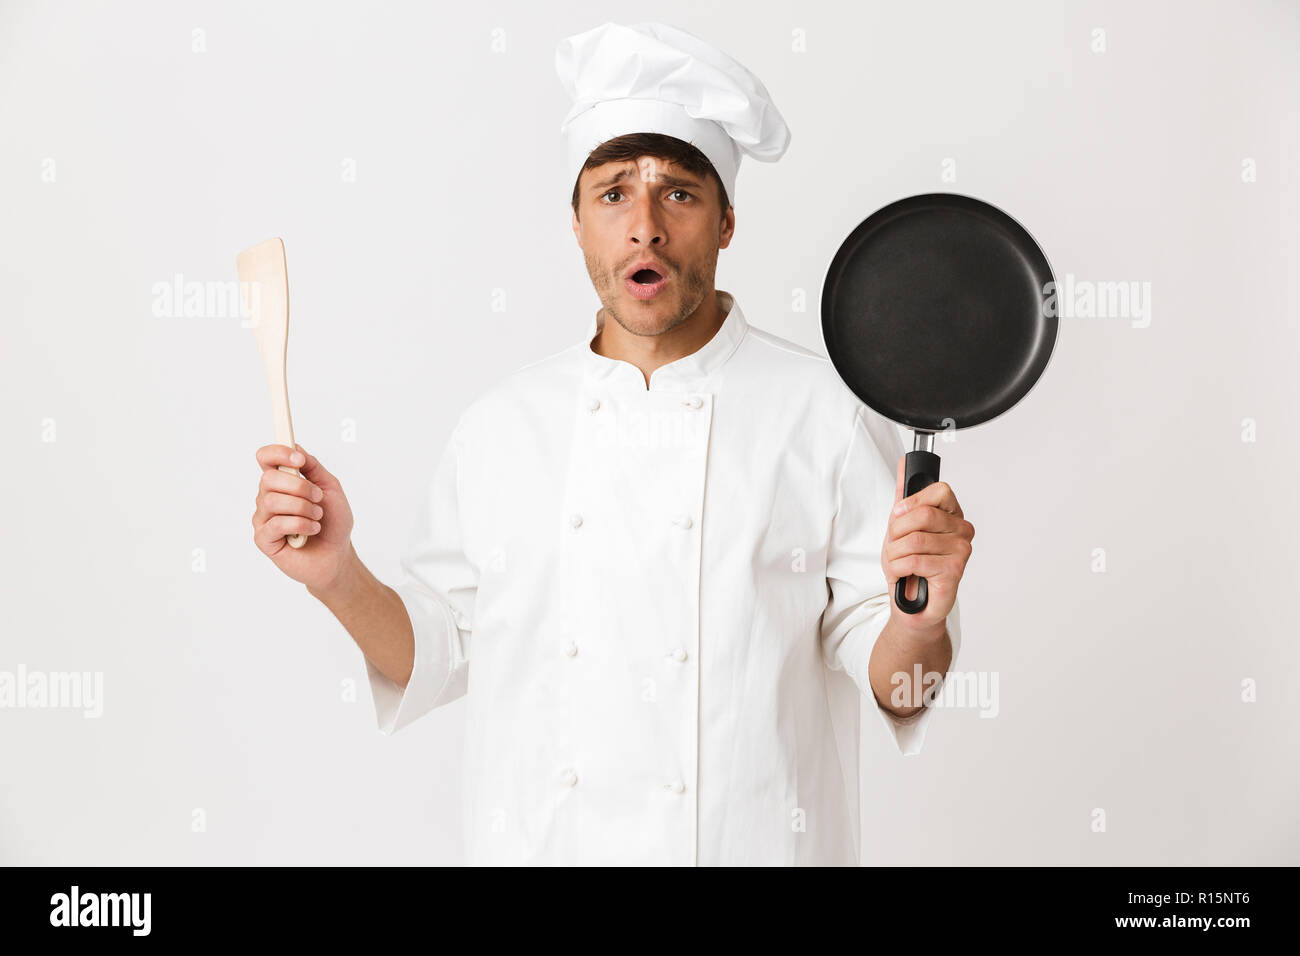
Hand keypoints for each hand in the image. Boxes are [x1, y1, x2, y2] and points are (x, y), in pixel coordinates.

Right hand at [252, 443, 354, 591]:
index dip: (277, 453)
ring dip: (303, 508)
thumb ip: (313, 467)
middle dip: (300, 487)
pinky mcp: (264, 539)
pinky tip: (311, 531)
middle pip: (268, 478)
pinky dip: (300, 525)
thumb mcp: (330, 488)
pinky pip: (276, 524)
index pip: (265, 458)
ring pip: (272, 501)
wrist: (338, 555)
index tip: (298, 459)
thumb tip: (296, 447)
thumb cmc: (333, 523)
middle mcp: (268, 497)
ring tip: (317, 518)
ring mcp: (264, 518)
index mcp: (282, 482)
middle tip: (318, 499)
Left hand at [882, 454, 974, 633]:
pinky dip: (898, 569)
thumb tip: (904, 462)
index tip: (898, 516)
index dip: (913, 503)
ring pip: (914, 540)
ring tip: (899, 564)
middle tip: (895, 546)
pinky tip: (903, 575)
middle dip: (896, 533)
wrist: (911, 604)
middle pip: (923, 515)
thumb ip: (903, 495)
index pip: (940, 490)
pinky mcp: (954, 570)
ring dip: (894, 555)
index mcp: (951, 515)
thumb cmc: (908, 566)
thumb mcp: (899, 526)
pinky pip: (915, 560)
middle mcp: (962, 530)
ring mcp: (961, 550)